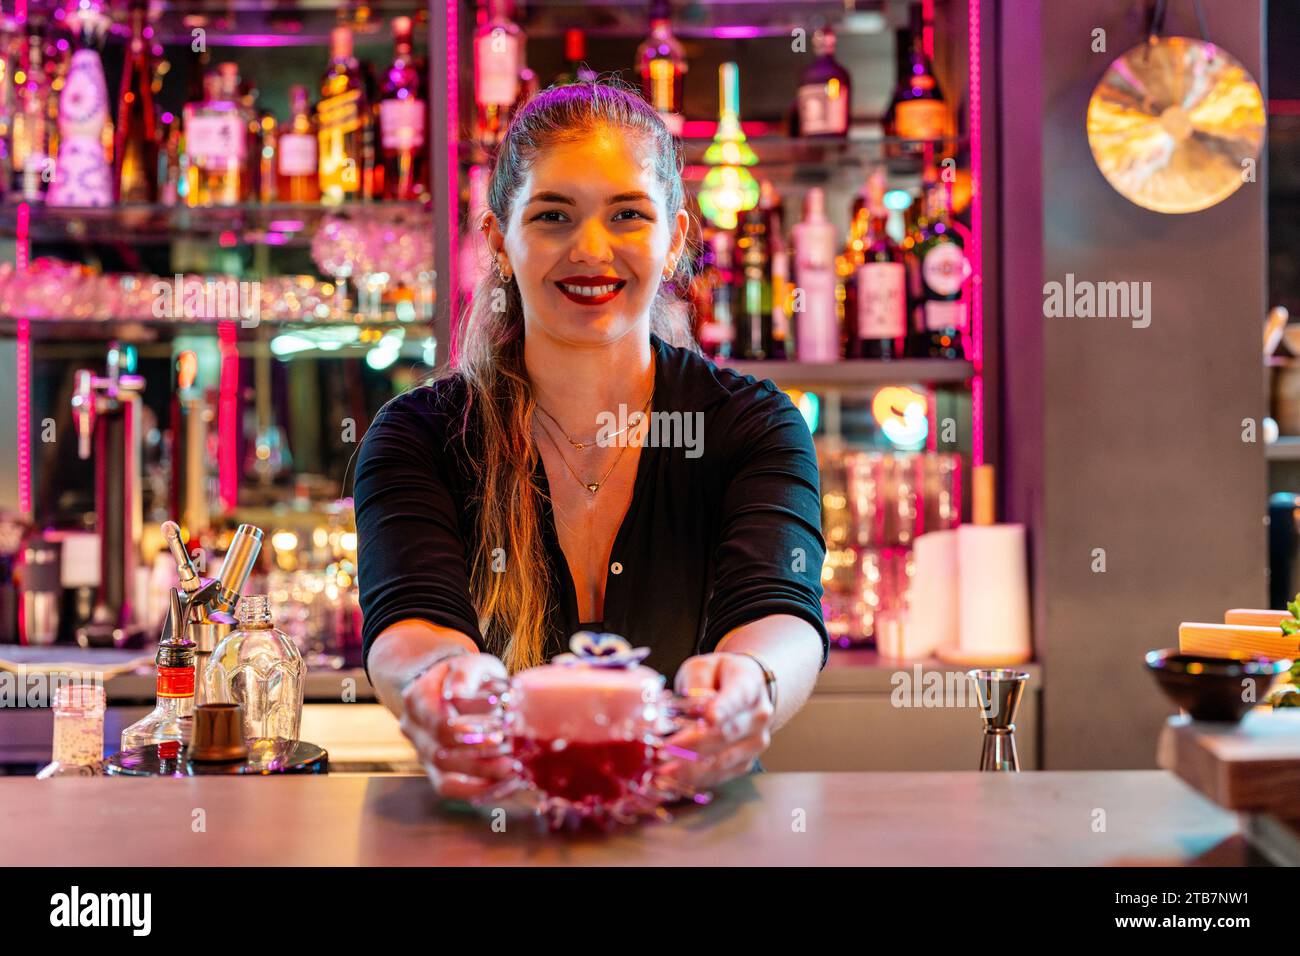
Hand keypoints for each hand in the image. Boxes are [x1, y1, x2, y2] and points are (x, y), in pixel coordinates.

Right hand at [399, 652, 521, 801]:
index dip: (468, 731)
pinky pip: (452, 789)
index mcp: (417, 700)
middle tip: (511, 752)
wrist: (454, 687)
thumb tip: (458, 695)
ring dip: (482, 776)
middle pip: (441, 754)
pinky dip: (479, 790)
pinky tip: (506, 784)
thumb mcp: (470, 663)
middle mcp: (414, 730)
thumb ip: (465, 674)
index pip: (440, 724)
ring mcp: (422, 753)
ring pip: (444, 778)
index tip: (499, 730)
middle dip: (479, 757)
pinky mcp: (436, 772)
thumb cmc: (469, 675)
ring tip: (513, 769)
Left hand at [658, 652, 773, 791]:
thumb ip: (696, 682)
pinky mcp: (746, 761)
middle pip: (725, 733)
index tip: (707, 719)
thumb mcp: (704, 666)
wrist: (747, 690)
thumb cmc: (719, 676)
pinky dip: (697, 778)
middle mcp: (758, 716)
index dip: (722, 709)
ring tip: (663, 770)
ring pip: (723, 759)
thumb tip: (689, 708)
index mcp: (749, 685)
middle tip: (664, 750)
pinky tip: (675, 779)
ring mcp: (756, 742)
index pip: (737, 697)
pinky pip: (722, 775)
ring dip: (691, 767)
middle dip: (692, 744)